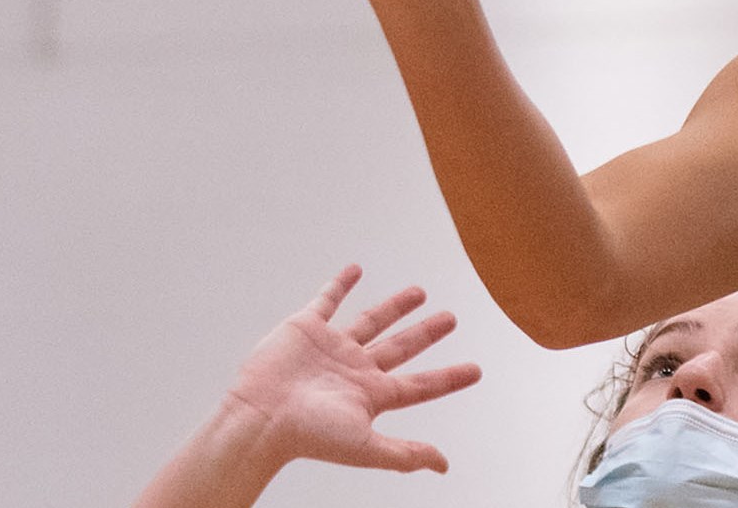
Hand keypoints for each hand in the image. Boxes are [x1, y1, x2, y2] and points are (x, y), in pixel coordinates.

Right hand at [223, 265, 481, 473]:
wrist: (261, 418)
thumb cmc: (310, 435)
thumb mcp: (364, 446)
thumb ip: (404, 454)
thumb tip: (443, 466)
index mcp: (370, 395)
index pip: (420, 385)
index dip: (449, 378)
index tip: (476, 370)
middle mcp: (354, 370)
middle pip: (401, 347)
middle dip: (426, 333)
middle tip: (450, 318)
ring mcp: (331, 348)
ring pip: (371, 321)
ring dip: (394, 306)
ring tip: (420, 292)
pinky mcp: (305, 329)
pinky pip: (327, 301)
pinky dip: (340, 285)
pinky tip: (356, 270)